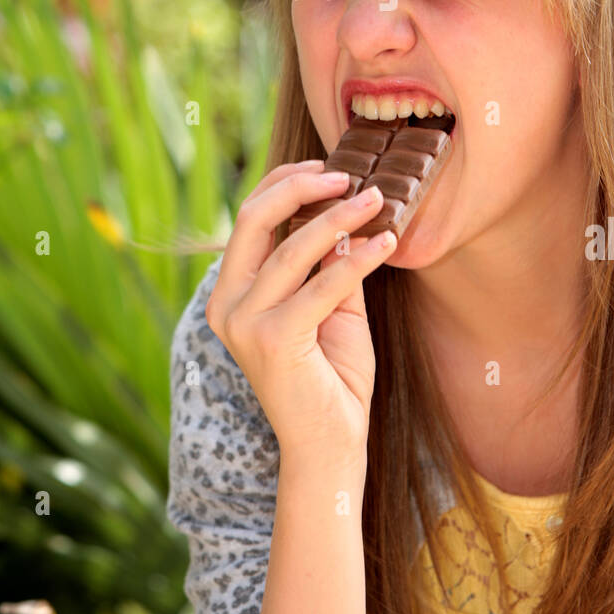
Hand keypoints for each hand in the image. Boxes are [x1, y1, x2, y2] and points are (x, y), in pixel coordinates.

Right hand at [205, 160, 396, 462]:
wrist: (331, 444)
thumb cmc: (331, 375)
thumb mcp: (331, 305)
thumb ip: (329, 261)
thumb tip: (344, 210)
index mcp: (230, 292)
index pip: (250, 219)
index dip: (286, 184)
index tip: (328, 169)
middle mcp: (227, 304)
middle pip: (254, 218)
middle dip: (302, 187)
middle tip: (348, 176)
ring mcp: (244, 323)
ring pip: (293, 247)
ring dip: (341, 218)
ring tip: (377, 200)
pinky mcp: (273, 340)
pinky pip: (324, 284)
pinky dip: (359, 258)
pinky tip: (386, 242)